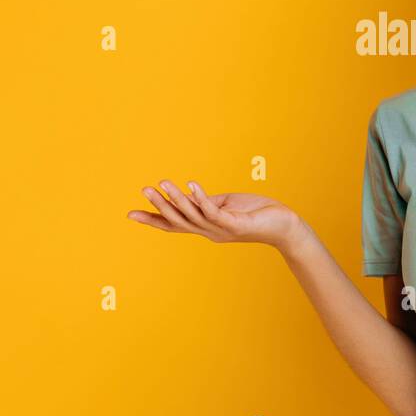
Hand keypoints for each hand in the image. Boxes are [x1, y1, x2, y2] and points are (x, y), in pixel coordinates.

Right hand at [127, 180, 310, 253]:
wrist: (285, 226)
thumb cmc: (257, 213)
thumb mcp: (226, 206)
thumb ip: (207, 202)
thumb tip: (187, 194)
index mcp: (205, 227)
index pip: (174, 225)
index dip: (153, 219)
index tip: (130, 214)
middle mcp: (210, 232)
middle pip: (178, 220)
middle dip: (160, 206)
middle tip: (144, 190)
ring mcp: (221, 230)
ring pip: (193, 216)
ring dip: (176, 199)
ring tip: (162, 184)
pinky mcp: (235, 224)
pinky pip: (214, 211)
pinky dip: (201, 198)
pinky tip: (192, 185)